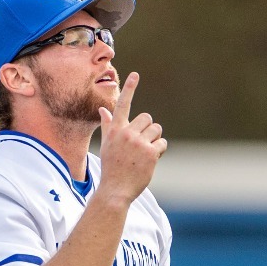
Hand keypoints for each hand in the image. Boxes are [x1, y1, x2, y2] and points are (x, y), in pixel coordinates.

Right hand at [95, 73, 165, 204]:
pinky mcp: (150, 153)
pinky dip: (160, 151)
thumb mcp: (106, 145)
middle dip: (148, 130)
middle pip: (147, 118)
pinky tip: (150, 160)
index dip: (129, 88)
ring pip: (156, 130)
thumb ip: (108, 126)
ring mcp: (138, 143)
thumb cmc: (111, 167)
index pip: (123, 105)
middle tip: (141, 145)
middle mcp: (126, 133)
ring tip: (145, 154)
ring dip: (155, 140)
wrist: (115, 190)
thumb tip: (103, 110)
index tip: (135, 74)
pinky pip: (162, 143)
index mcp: (115, 130)